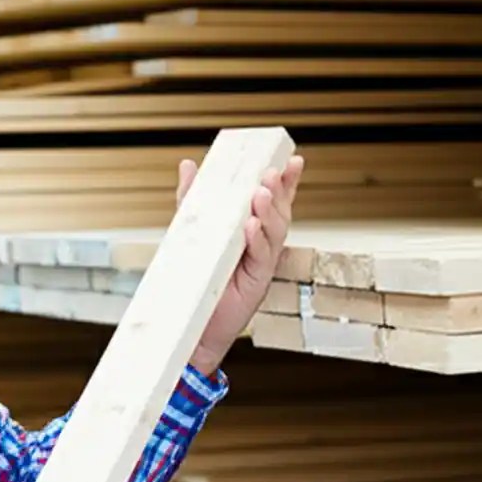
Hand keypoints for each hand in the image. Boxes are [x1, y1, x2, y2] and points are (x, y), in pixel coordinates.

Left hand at [177, 154, 304, 375]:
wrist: (192, 321)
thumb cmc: (198, 276)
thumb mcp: (194, 230)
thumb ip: (194, 199)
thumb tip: (189, 165)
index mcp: (252, 230)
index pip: (274, 201)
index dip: (287, 181)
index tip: (292, 160)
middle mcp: (262, 244)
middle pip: (279, 213)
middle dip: (280, 191)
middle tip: (272, 172)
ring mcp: (262, 263)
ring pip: (274, 234)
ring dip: (269, 212)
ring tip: (261, 193)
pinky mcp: (256, 282)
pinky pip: (261, 258)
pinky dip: (256, 241)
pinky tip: (250, 226)